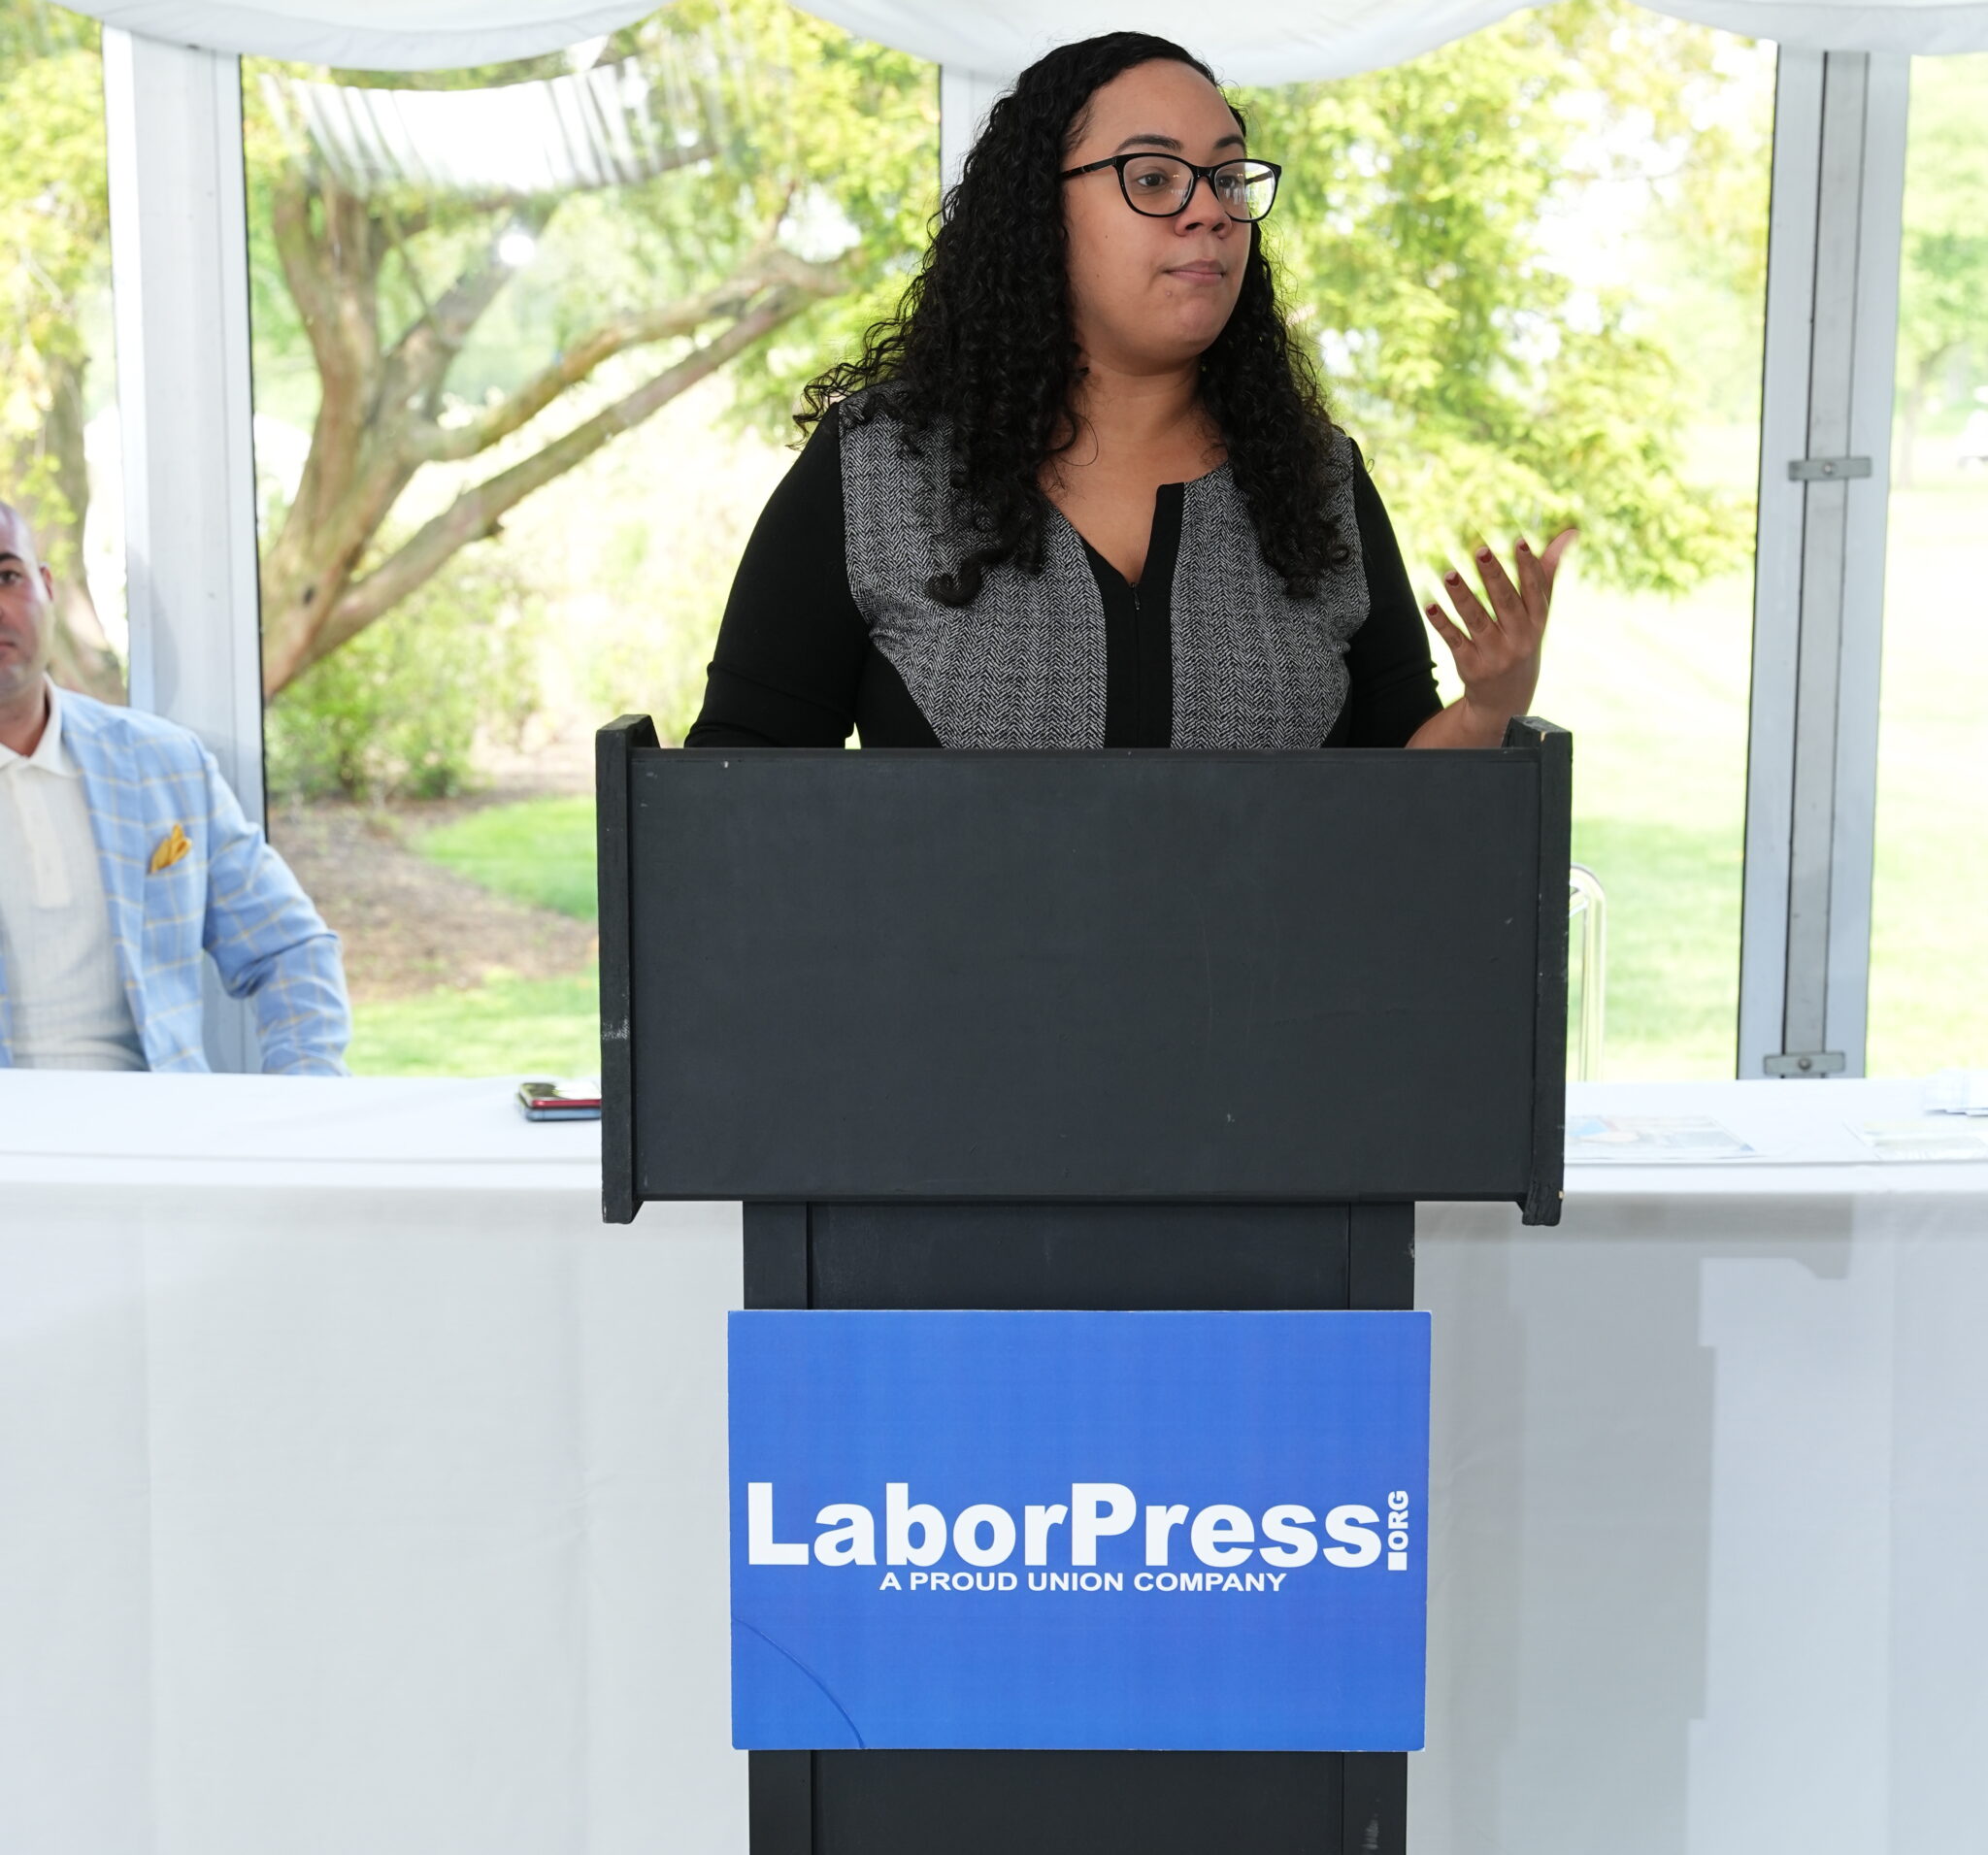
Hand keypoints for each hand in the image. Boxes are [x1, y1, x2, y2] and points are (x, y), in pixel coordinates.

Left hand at [1423, 527, 1576, 736]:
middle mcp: (1518, 638)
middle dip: (1493, 576)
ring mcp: (1494, 654)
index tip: (1520, 541)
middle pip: (1505, 602)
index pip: (1535, 591)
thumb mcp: (1538, 614)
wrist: (1506, 700)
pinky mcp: (1471, 666)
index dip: (1528, 567)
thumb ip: (1547, 573)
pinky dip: (1442, 623)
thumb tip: (1570, 532)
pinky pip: (1455, 641)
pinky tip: (1430, 605)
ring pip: (1477, 620)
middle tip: (1481, 550)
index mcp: (1537, 622)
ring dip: (1462, 596)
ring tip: (1449, 574)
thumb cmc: (1522, 643)